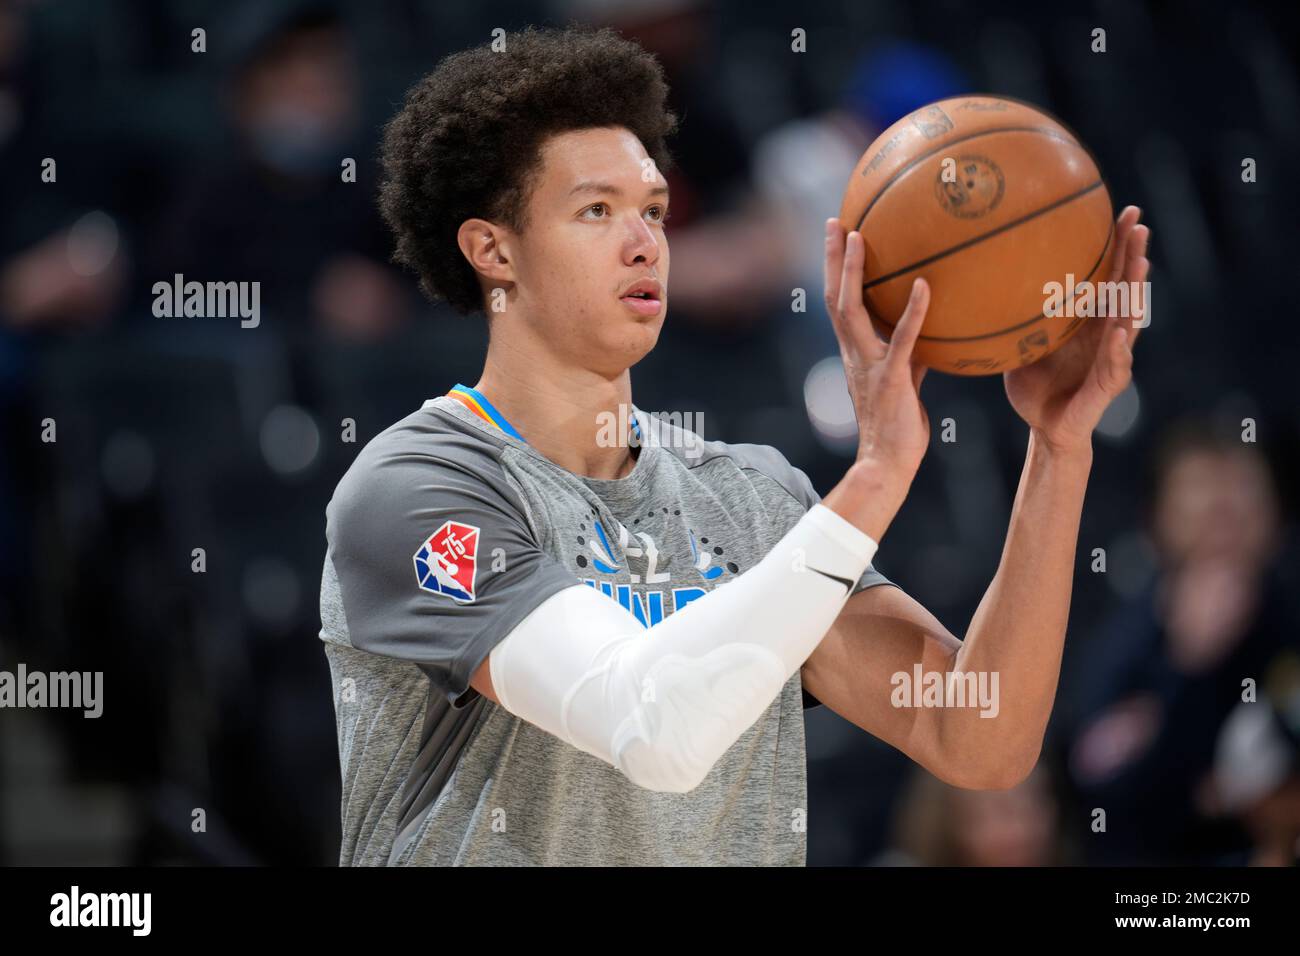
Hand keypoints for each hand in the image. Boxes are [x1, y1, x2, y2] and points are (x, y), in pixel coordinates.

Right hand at [823, 218, 930, 480]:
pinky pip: (902, 339)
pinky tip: (923, 285)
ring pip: (852, 310)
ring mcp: (869, 364)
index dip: (834, 270)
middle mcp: (854, 353)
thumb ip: (911, 353)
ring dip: (853, 272)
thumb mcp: (905, 381)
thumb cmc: (896, 427)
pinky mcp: (891, 378)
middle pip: (834, 296)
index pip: (838, 303)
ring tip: (858, 237)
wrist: (886, 463)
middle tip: (836, 221)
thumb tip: (930, 330)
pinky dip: (912, 311)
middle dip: (832, 259)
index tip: (837, 236)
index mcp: (854, 353)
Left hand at [1003, 206, 1150, 452]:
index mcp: (1087, 322)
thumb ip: (1010, 320)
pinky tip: (1119, 332)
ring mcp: (1111, 358)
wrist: (1045, 430)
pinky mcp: (1106, 386)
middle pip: (1125, 288)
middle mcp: (1105, 334)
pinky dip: (1117, 349)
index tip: (1120, 212)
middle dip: (1134, 255)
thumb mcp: (1019, 346)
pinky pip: (1114, 366)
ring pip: (1128, 320)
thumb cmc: (1034, 387)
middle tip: (1138, 221)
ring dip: (1135, 292)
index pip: (1105, 276)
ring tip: (1140, 264)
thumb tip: (978, 288)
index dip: (1115, 246)